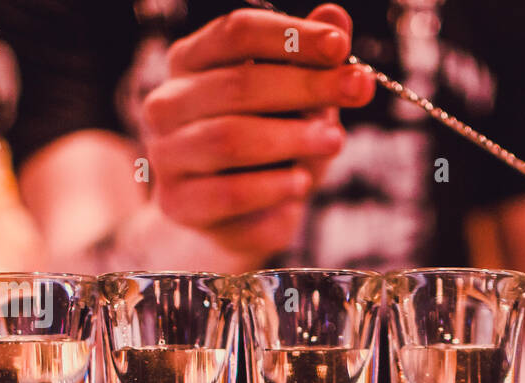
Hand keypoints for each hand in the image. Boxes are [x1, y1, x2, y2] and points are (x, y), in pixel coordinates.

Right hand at [140, 3, 374, 264]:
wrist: (243, 219)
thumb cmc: (273, 150)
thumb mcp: (300, 103)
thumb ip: (312, 62)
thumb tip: (335, 17)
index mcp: (192, 62)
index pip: (236, 33)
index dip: (290, 36)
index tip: (340, 47)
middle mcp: (169, 102)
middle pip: (237, 84)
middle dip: (305, 85)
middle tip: (357, 90)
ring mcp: (167, 154)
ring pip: (229, 138)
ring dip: (292, 137)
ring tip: (335, 141)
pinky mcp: (178, 203)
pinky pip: (229, 192)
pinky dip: (272, 186)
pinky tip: (302, 183)